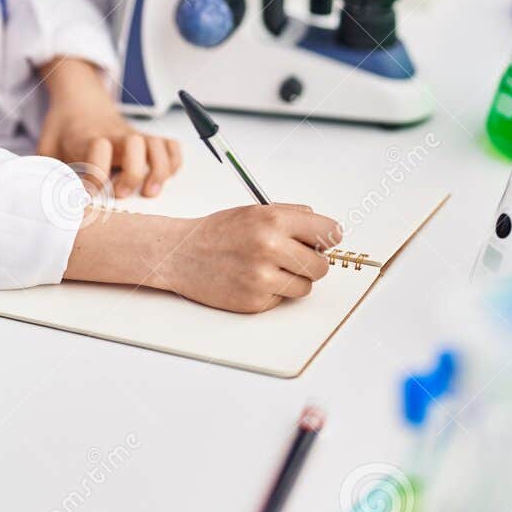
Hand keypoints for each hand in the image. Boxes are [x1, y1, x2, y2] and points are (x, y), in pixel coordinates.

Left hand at [37, 57, 180, 197]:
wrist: (80, 101)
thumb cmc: (65, 129)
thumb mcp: (46, 146)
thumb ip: (45, 170)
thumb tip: (45, 199)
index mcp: (87, 137)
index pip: (96, 149)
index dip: (95, 174)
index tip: (88, 194)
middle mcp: (114, 135)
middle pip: (135, 145)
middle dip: (133, 173)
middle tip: (121, 193)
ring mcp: (134, 136)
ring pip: (158, 145)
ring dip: (159, 171)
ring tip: (150, 192)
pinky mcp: (148, 138)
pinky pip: (171, 145)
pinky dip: (174, 162)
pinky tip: (164, 176)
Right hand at [159, 204, 343, 313]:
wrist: (181, 254)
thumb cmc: (218, 232)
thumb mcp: (255, 211)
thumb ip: (292, 216)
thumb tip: (326, 231)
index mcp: (274, 219)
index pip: (329, 232)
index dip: (328, 238)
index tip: (324, 242)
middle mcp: (270, 247)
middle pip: (322, 266)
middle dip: (312, 263)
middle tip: (292, 258)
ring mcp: (262, 277)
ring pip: (306, 287)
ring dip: (293, 280)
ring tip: (268, 268)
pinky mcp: (255, 300)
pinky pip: (283, 300)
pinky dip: (273, 292)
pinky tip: (253, 279)